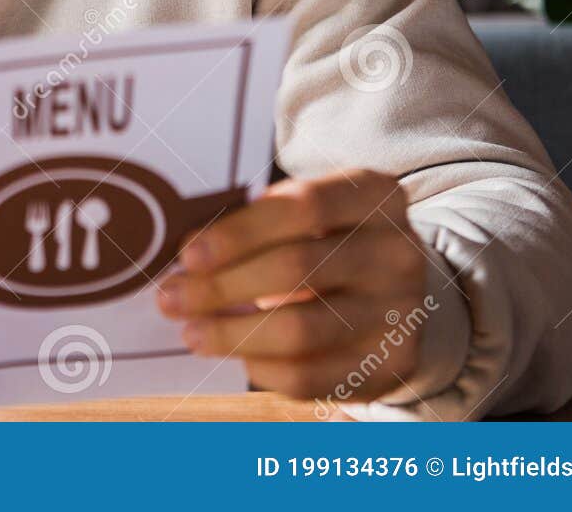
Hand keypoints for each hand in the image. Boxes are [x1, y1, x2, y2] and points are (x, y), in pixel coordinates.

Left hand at [155, 169, 428, 401]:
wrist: (398, 297)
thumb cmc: (327, 243)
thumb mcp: (304, 215)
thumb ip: (255, 225)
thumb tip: (187, 260)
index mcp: (374, 195)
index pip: (303, 206)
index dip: (239, 232)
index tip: (188, 255)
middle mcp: (397, 251)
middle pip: (296, 268)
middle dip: (221, 287)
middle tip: (171, 297)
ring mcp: (401, 311)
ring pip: (301, 330)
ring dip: (231, 334)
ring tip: (191, 332)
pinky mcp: (392, 364)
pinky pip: (312, 376)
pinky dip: (264, 368)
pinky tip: (239, 357)